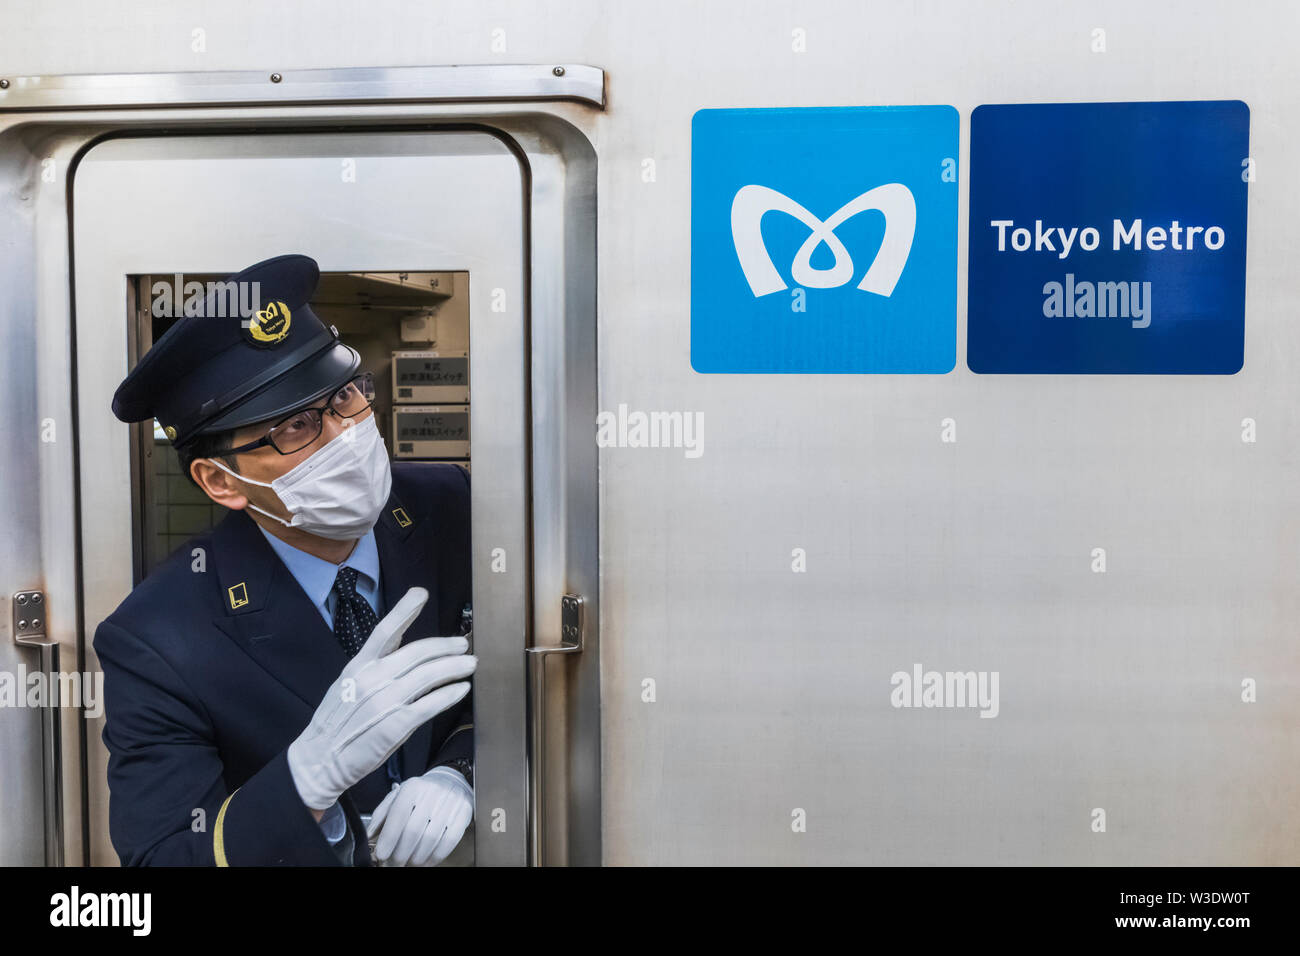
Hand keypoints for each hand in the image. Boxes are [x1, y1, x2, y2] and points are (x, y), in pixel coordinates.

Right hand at [287, 587, 476, 810]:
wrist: (320, 759)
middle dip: (446, 646)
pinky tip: (461, 689)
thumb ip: (375, 666)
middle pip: (418, 652)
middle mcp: (372, 679)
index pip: (384, 630)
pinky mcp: (396, 724)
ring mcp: (385, 701)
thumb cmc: (337, 723)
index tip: (421, 594)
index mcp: (358, 666)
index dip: (404, 609)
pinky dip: (449, 694)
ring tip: (470, 664)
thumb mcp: (347, 684)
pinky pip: (431, 704)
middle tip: (463, 645)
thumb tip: (405, 649)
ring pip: (429, 675)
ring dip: (455, 667)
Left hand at [367, 766, 473, 866]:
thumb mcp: (398, 796)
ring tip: (409, 863)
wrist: (450, 781)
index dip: (388, 838)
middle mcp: (432, 793)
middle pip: (413, 831)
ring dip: (417, 858)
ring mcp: (450, 804)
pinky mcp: (463, 814)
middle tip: (394, 863)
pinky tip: (425, 861)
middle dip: (401, 853)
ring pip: (430, 839)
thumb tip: (370, 836)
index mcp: (413, 787)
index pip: (398, 815)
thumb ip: (381, 815)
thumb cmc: (420, 793)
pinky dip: (435, 857)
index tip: (381, 855)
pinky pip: (449, 841)